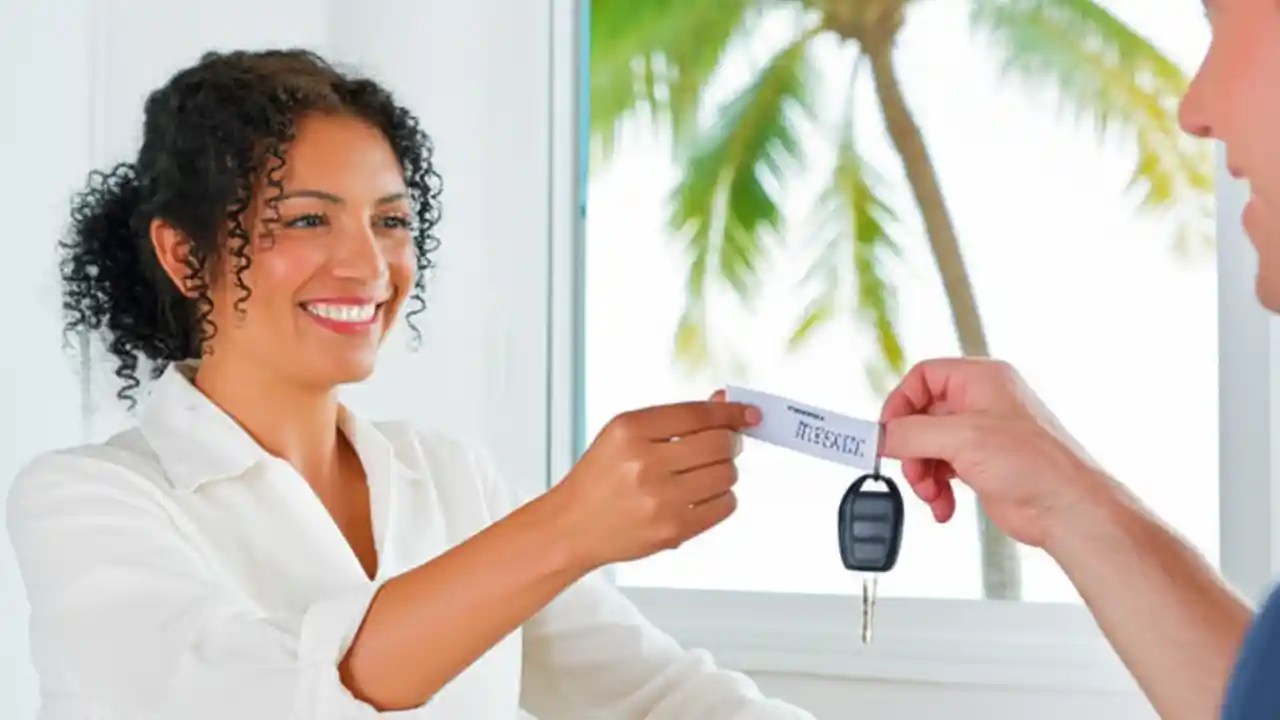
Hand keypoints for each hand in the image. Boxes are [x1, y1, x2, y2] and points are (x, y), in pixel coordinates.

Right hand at [552, 394, 761, 570]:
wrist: (573, 526)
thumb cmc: (603, 476)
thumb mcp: (626, 435)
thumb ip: (676, 418)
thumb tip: (725, 402)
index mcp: (630, 430)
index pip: (697, 414)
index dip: (731, 411)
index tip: (749, 413)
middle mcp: (644, 462)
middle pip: (719, 443)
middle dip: (729, 441)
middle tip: (722, 445)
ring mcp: (659, 499)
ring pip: (727, 474)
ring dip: (725, 470)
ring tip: (703, 473)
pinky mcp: (672, 530)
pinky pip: (725, 506)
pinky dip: (722, 497)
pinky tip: (701, 495)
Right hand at [879, 358, 1114, 548]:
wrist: (1067, 509)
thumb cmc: (1036, 464)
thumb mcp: (962, 439)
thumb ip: (912, 434)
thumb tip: (881, 436)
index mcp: (981, 379)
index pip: (923, 376)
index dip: (900, 403)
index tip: (887, 432)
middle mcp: (981, 402)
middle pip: (921, 416)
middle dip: (911, 448)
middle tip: (910, 470)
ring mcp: (981, 435)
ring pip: (928, 446)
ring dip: (923, 473)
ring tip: (931, 493)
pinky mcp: (982, 464)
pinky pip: (942, 470)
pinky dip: (936, 489)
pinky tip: (943, 505)